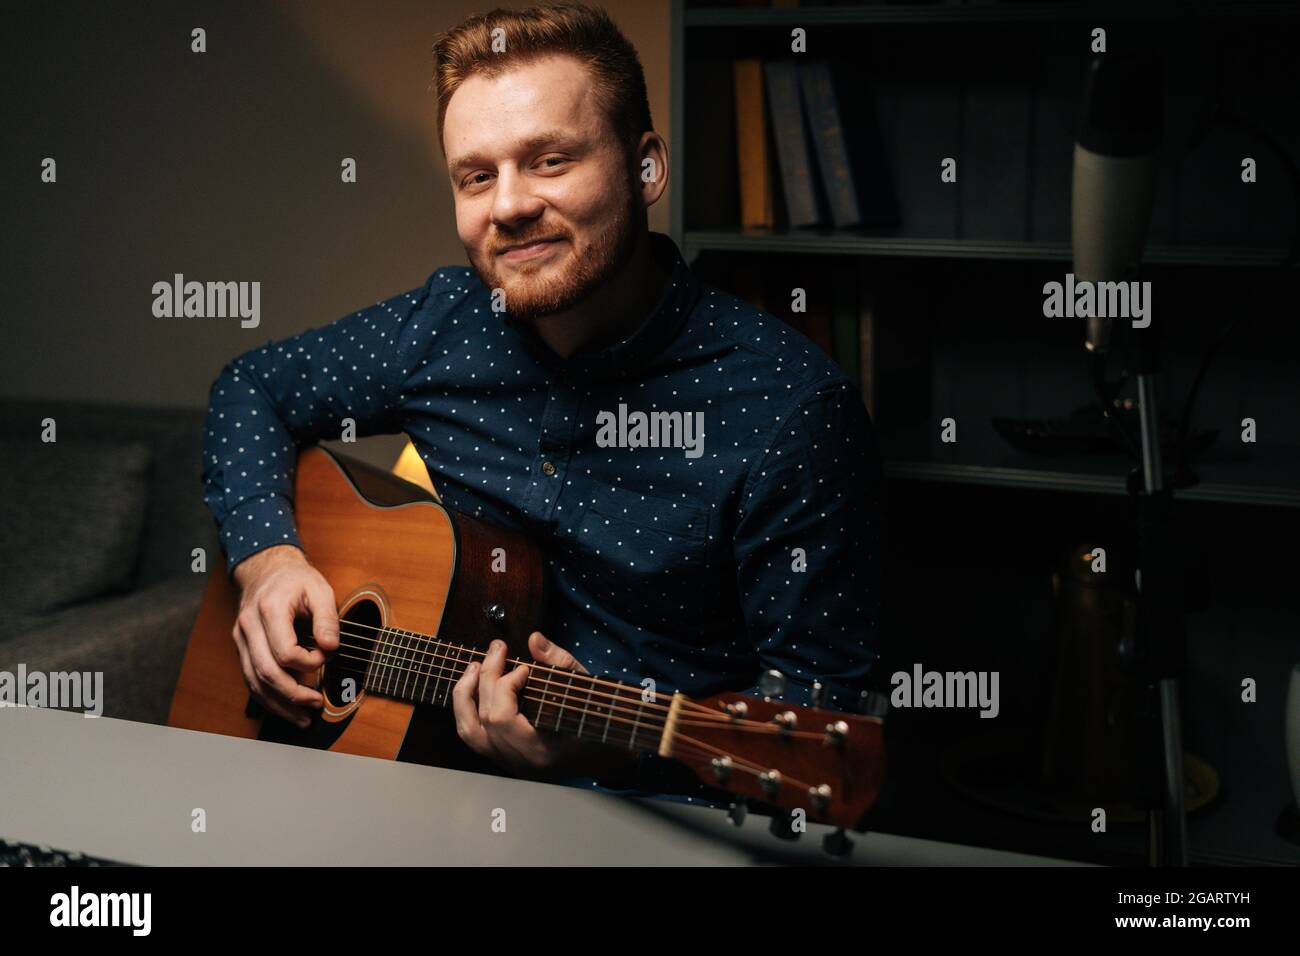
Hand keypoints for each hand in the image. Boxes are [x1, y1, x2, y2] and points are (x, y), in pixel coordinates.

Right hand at [230, 544, 339, 727]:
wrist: (265, 570)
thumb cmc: (295, 579)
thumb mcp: (320, 589)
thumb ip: (327, 618)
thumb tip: (331, 647)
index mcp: (269, 610)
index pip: (285, 651)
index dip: (309, 662)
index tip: (326, 656)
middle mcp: (249, 627)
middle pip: (266, 672)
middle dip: (293, 694)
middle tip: (317, 703)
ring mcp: (241, 639)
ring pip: (254, 682)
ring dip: (279, 704)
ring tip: (303, 718)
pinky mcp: (241, 648)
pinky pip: (250, 679)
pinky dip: (268, 698)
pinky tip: (286, 709)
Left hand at [452, 632, 637, 782]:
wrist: (607, 756)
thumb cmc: (600, 722)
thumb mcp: (586, 689)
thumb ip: (559, 663)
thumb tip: (534, 639)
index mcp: (539, 751)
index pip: (500, 718)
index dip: (504, 685)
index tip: (525, 668)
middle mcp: (519, 762)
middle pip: (482, 720)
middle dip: (485, 678)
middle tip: (496, 650)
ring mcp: (509, 763)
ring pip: (469, 732)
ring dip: (466, 695)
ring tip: (475, 666)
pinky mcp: (505, 758)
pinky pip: (475, 736)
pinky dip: (470, 709)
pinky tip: (477, 687)